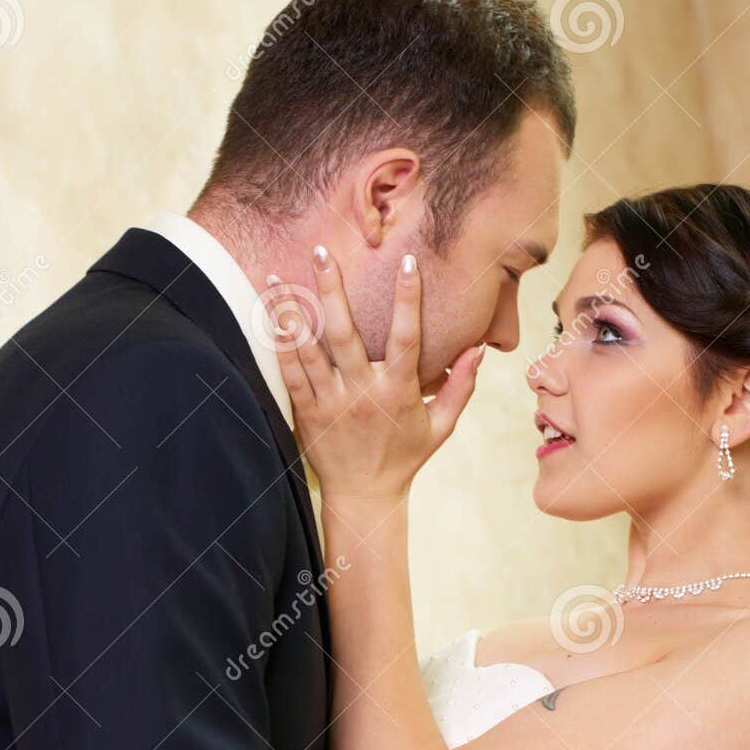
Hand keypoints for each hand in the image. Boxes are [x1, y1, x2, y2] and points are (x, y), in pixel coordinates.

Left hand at [263, 247, 484, 507]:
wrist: (365, 497)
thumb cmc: (405, 458)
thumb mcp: (440, 427)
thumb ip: (460, 387)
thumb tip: (479, 349)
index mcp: (398, 393)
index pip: (406, 338)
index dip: (408, 299)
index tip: (407, 262)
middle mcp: (362, 394)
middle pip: (345, 334)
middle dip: (331, 290)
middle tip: (322, 252)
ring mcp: (332, 403)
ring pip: (308, 350)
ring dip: (292, 310)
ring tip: (276, 274)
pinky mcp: (308, 413)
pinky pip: (290, 373)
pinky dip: (280, 343)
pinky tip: (270, 315)